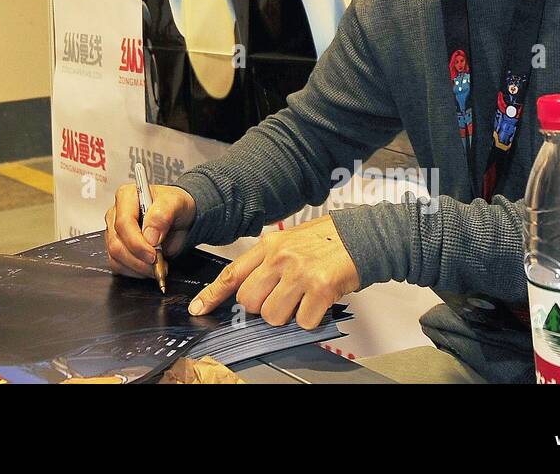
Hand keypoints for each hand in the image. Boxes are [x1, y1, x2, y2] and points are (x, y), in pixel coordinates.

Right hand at [104, 183, 195, 276]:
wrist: (179, 217)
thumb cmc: (174, 206)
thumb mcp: (176, 203)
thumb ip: (163, 215)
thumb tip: (150, 235)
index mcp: (127, 197)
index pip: (123, 223)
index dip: (137, 243)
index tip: (153, 254)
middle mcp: (116, 214)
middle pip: (116, 243)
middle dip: (138, 259)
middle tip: (158, 263)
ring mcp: (114, 232)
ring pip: (115, 257)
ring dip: (138, 267)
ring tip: (156, 266)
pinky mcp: (117, 247)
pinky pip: (118, 266)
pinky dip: (135, 271)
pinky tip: (148, 267)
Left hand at [188, 215, 360, 328]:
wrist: (360, 236)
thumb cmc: (326, 241)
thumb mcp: (288, 241)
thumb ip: (267, 263)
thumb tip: (249, 292)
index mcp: (269, 245)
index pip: (232, 273)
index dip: (212, 295)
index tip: (199, 308)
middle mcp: (280, 257)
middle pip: (249, 301)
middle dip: (262, 308)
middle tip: (281, 299)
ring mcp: (298, 272)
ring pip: (273, 316)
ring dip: (287, 316)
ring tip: (302, 299)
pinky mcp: (319, 287)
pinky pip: (302, 321)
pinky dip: (311, 319)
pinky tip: (318, 302)